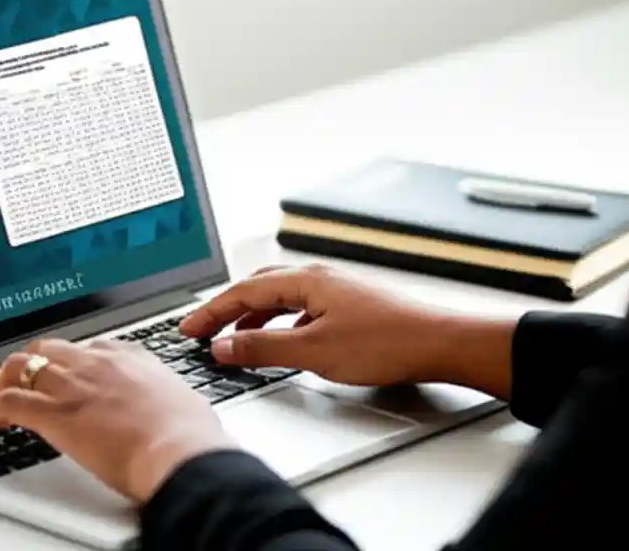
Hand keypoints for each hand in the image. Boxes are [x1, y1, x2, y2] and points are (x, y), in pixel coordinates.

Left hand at [0, 338, 235, 502]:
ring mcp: (72, 384)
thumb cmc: (188, 435)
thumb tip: (177, 409)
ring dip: (7, 382)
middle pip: (48, 348)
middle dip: (33, 364)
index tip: (70, 377)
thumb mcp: (183, 402)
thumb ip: (168, 400)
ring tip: (3, 400)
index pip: (89, 347)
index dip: (72, 362)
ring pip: (21, 365)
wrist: (178, 451)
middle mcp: (96, 362)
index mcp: (129, 357)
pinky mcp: (54, 414)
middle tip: (27, 384)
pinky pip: (9, 401)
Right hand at [181, 264, 514, 396]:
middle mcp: (319, 277)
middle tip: (203, 330)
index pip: (242, 292)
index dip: (211, 313)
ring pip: (281, 300)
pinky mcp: (350, 306)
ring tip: (236, 340)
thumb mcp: (313, 351)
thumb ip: (263, 349)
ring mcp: (336, 290)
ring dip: (253, 319)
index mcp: (305, 280)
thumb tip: (224, 346)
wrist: (439, 343)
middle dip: (227, 310)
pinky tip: (283, 343)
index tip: (188, 328)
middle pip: (258, 288)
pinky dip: (279, 324)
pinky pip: (300, 309)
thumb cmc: (386, 342)